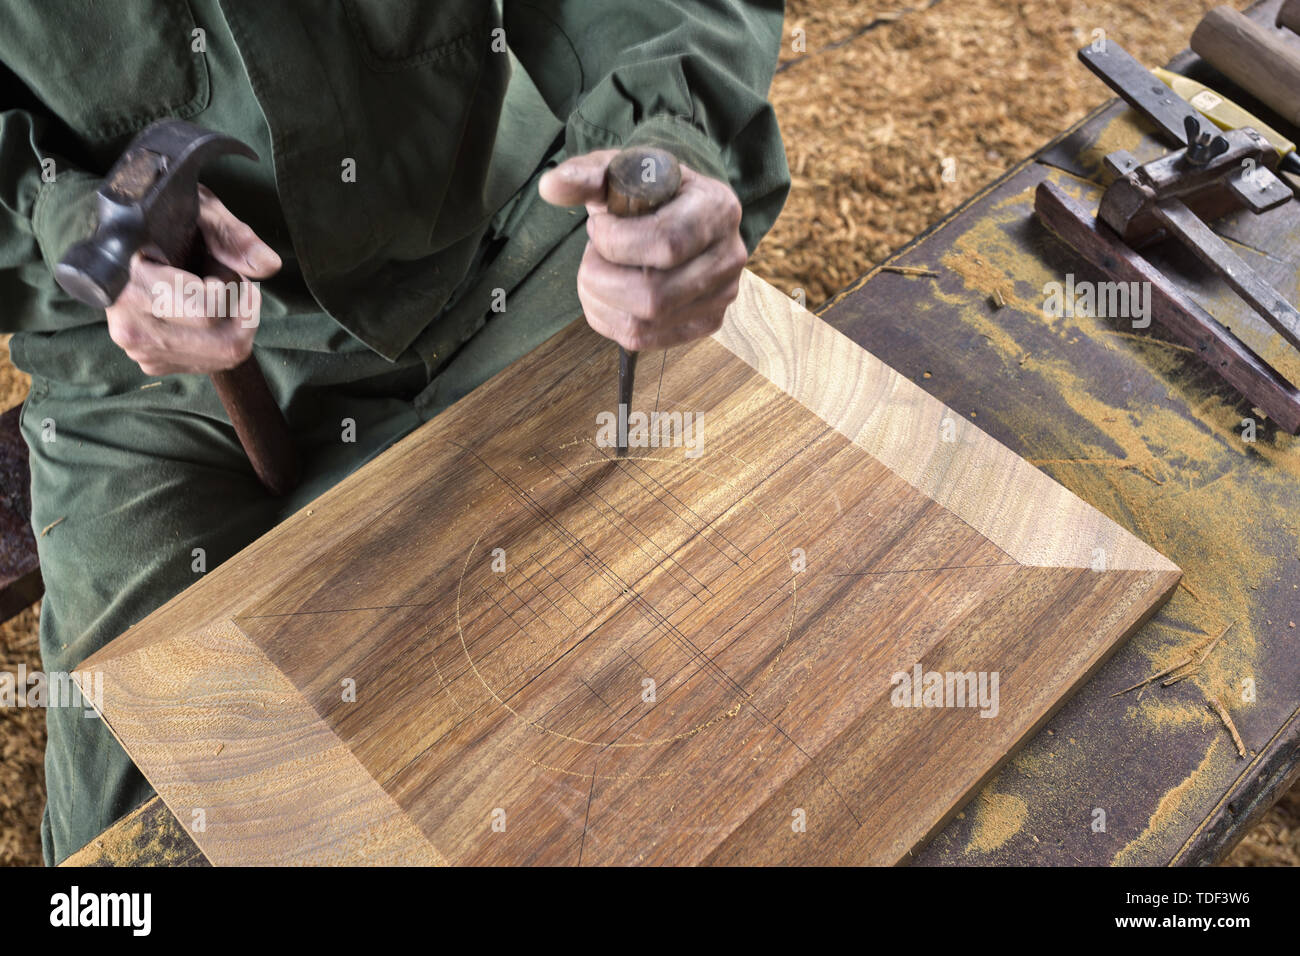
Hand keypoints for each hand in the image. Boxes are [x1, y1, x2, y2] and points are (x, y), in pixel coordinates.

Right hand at [105, 185, 280, 375]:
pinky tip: (208, 313)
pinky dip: (224, 338)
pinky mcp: (152, 363)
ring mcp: (140, 350)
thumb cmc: (164, 224)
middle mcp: (130, 325)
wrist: (126, 243)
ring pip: (223, 356)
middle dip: (244, 312)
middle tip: (237, 284)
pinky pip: (212, 363)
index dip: (230, 292)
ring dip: (237, 325)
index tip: (233, 275)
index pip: (204, 311)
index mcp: (132, 285)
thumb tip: (268, 265)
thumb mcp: (199, 213)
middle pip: (223, 342)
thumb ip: (234, 236)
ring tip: (219, 294)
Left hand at [538, 149, 747, 350]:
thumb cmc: (650, 190)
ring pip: (643, 323)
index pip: (667, 243)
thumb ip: (586, 175)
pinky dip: (608, 319)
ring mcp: (721, 297)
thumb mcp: (623, 170)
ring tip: (597, 272)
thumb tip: (550, 186)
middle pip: (653, 295)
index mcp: (718, 209)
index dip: (615, 242)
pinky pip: (643, 340)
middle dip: (600, 277)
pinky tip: (606, 294)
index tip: (598, 225)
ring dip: (600, 300)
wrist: (681, 212)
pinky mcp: (704, 323)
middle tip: (592, 254)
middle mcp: (729, 257)